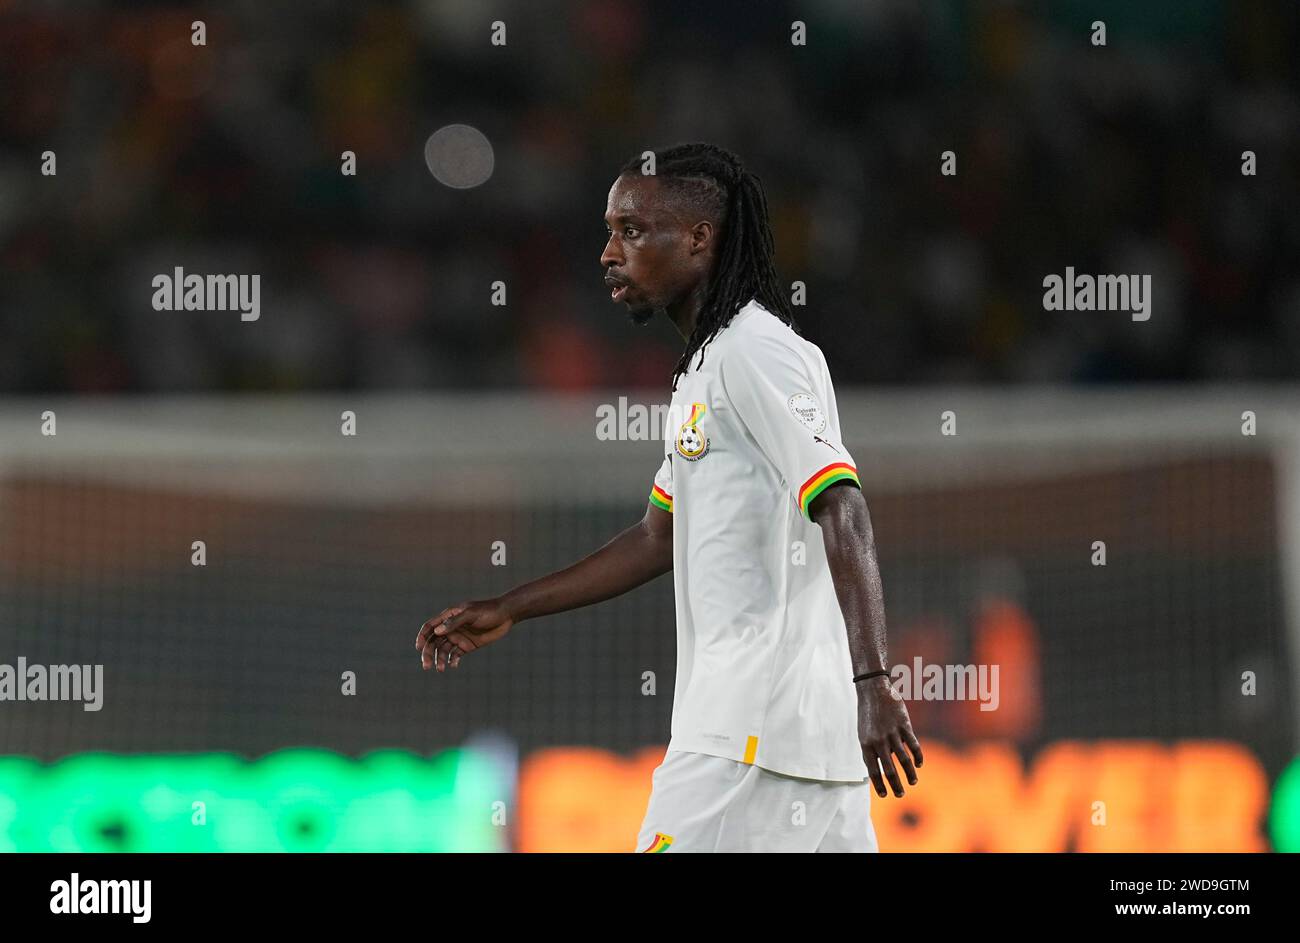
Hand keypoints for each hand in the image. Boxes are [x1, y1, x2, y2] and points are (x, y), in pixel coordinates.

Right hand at [415, 598, 515, 672]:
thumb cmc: (488, 611)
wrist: (506, 615)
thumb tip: (437, 631)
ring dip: (440, 659)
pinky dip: (452, 661)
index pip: (430, 627)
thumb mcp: (471, 614)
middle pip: (434, 641)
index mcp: (449, 617)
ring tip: (441, 669)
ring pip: (443, 650)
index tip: (418, 648)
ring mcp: (459, 637)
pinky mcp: (467, 646)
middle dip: (428, 653)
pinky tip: (453, 665)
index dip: (422, 637)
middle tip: (427, 666)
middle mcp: (451, 628)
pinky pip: (455, 655)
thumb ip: (455, 622)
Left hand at [857, 676, 923, 797]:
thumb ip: (870, 751)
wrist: (874, 690)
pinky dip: (917, 757)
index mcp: (866, 744)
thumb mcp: (863, 733)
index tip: (884, 795)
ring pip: (904, 759)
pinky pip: (913, 745)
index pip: (873, 770)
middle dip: (895, 785)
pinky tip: (919, 764)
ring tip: (912, 782)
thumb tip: (877, 770)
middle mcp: (879, 741)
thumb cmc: (868, 714)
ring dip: (909, 774)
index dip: (879, 785)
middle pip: (889, 769)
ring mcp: (892, 733)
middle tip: (900, 795)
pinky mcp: (904, 726)